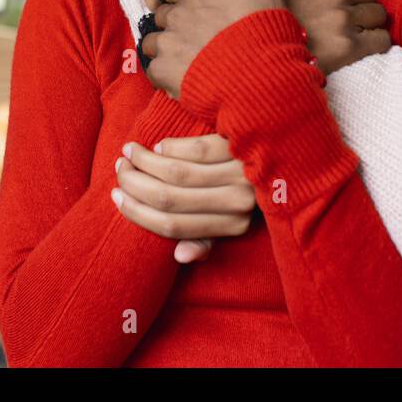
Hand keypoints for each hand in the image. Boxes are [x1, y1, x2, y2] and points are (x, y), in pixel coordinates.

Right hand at [112, 134, 256, 262]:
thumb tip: (180, 256)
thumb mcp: (229, 218)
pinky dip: (171, 146)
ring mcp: (242, 173)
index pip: (173, 227)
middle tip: (119, 170)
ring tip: (131, 154)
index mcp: (234, 226)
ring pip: (178, 173)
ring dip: (146, 162)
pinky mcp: (241, 145)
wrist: (285, 146)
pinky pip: (196, 149)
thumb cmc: (246, 185)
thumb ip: (204, 239)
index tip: (116, 197)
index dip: (138, 213)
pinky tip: (160, 145)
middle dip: (135, 184)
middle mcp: (240, 202)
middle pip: (170, 199)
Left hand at [141, 0, 285, 98]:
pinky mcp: (163, 70)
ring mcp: (167, 43)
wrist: (259, 73)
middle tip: (194, 37)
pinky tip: (182, 77)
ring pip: (152, 42)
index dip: (183, 0)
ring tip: (185, 59)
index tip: (195, 11)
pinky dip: (164, 73)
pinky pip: (153, 70)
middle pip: (162, 15)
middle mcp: (176, 14)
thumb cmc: (264, 29)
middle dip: (174, 24)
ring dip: (166, 48)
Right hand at [241, 0, 391, 73]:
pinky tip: (365, 47)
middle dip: (359, 9)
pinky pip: (381, 39)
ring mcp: (343, 19)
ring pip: (378, 15)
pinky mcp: (349, 46)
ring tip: (358, 34)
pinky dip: (376, 42)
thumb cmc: (256, 13)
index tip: (334, 8)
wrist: (254, 51)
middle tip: (346, 23)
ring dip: (370, 23)